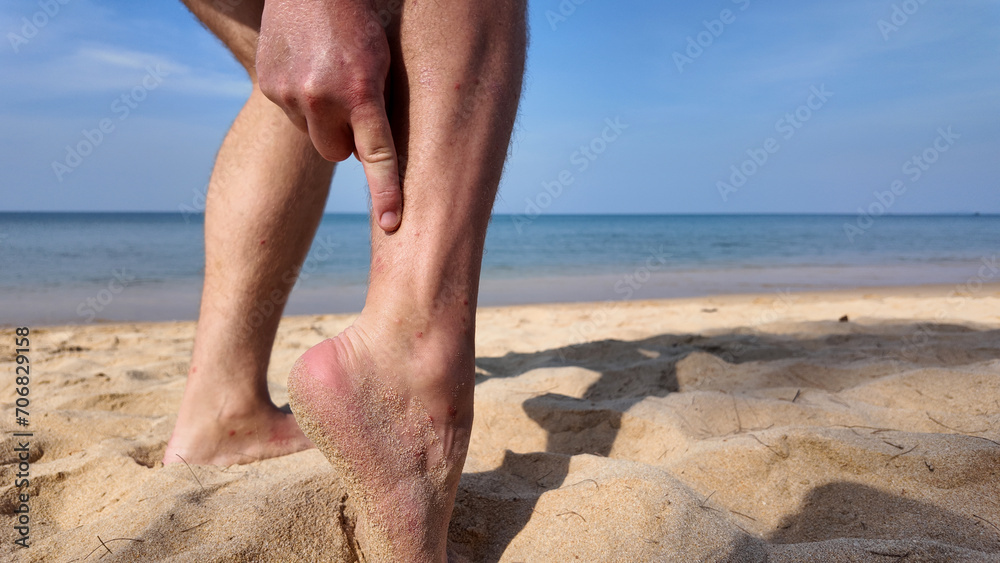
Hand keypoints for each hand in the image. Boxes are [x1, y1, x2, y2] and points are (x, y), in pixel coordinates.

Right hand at [256, 0, 401, 230]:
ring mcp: (290, 94)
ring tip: (328, 76)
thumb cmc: (359, 20)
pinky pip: (290, 112)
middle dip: (345, 140)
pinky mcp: (268, 86)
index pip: (377, 156)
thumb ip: (378, 107)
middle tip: (352, 109)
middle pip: (337, 152)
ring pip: (312, 133)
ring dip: (322, 118)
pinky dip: (300, 99)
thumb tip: (370, 156)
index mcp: (360, 93)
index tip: (392, 225)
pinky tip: (307, 68)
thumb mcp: (382, 60)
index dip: (386, 192)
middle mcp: (321, 99)